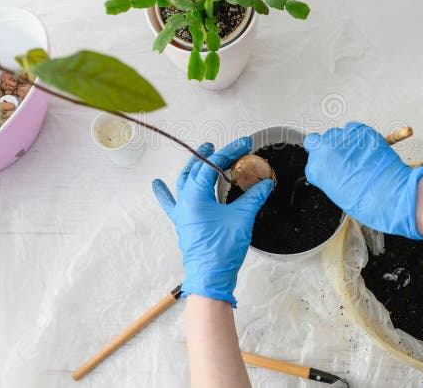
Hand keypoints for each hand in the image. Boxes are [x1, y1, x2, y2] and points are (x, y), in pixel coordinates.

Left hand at [152, 138, 273, 306]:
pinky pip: (170, 204)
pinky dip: (164, 192)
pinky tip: (157, 184)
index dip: (229, 152)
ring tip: (201, 155)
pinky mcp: (182, 223)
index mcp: (196, 197)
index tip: (244, 144)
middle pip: (196, 170)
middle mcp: (185, 201)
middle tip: (221, 146)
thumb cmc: (223, 249)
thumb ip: (253, 197)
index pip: (212, 166)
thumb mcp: (242, 219)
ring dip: (192, 167)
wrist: (210, 277)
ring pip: (183, 182)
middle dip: (209, 155)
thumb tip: (265, 183)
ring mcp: (181, 213)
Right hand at [303, 122, 422, 238]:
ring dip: (343, 142)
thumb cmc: (367, 201)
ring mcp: (344, 139)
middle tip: (341, 159)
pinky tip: (366, 151)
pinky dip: (358, 138)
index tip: (330, 167)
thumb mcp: (338, 193)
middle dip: (328, 148)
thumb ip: (330, 177)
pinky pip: (354, 130)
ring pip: (336, 134)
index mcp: (317, 169)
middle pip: (318, 141)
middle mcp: (326, 150)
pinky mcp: (361, 132)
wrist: (391, 195)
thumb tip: (334, 169)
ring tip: (357, 157)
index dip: (321, 163)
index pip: (311, 160)